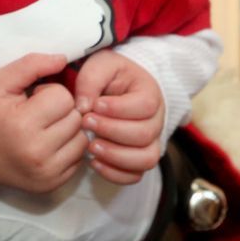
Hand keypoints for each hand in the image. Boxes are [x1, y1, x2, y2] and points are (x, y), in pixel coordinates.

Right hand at [0, 53, 86, 197]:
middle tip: (41, 114)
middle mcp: (37, 151)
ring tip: (48, 128)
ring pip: (82, 139)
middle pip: (76, 118)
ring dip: (69, 130)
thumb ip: (31, 65)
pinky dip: (68, 148)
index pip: (63, 97)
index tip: (33, 99)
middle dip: (61, 111)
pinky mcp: (55, 184)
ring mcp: (48, 172)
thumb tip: (63, 59)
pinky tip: (51, 144)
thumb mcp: (0, 82)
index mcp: (23, 124)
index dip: (50, 93)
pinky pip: (79, 159)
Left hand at [74, 49, 163, 184]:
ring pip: (145, 159)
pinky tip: (94, 162)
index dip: (119, 108)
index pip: (145, 106)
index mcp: (150, 94)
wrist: (119, 87)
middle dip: (112, 131)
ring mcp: (150, 143)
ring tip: (91, 146)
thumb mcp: (101, 65)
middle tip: (87, 123)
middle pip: (144, 135)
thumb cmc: (111, 75)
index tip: (95, 105)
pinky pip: (135, 175)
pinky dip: (116, 174)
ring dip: (116, 156)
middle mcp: (156, 121)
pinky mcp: (138, 159)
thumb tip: (83, 106)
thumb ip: (91, 80)